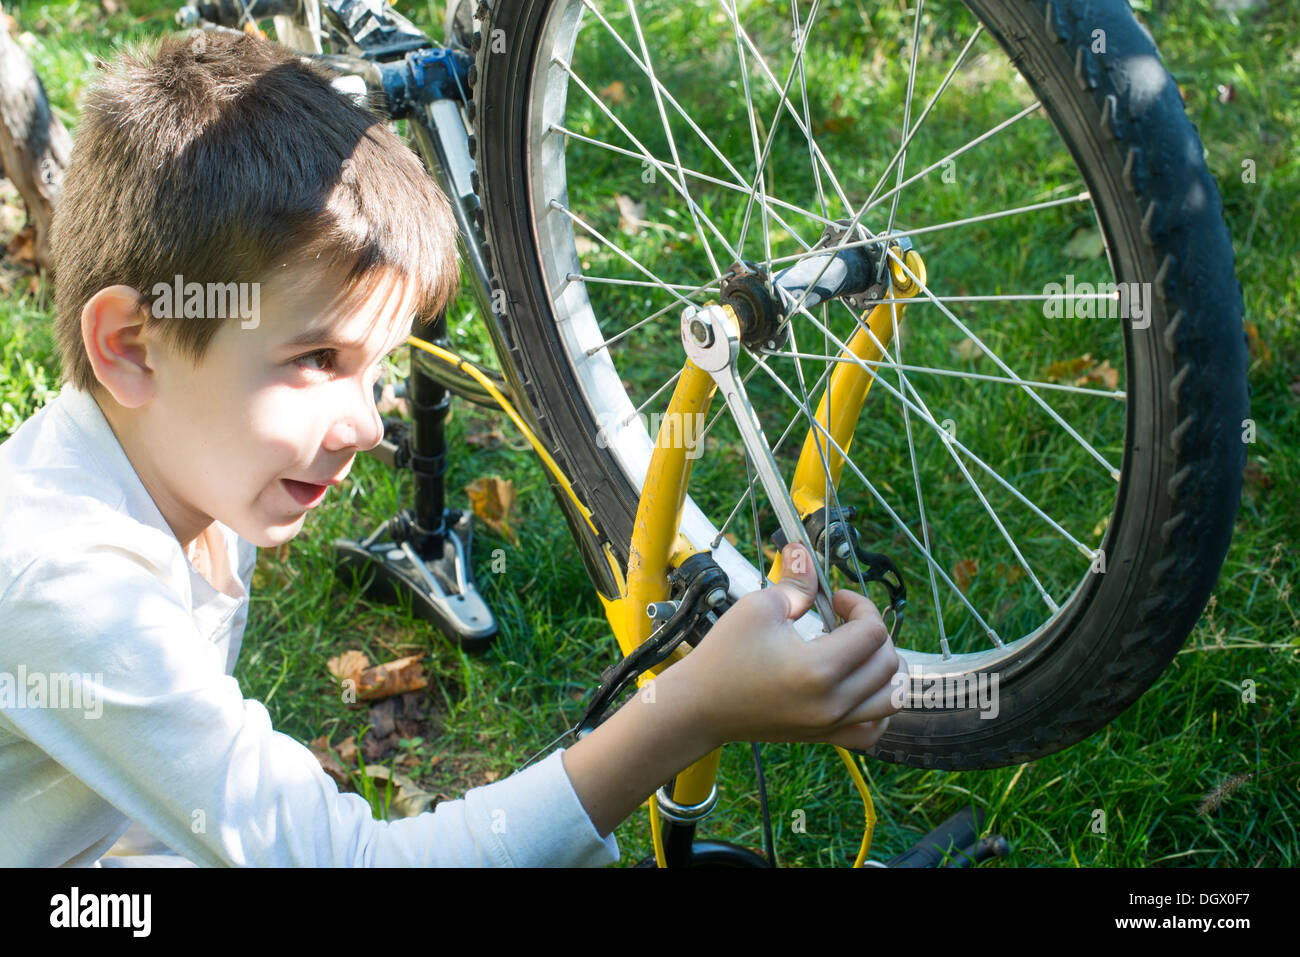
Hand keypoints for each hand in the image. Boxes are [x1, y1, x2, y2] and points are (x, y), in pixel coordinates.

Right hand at [664, 542, 907, 750]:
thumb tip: (808, 554)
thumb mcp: (759, 607)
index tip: (836, 598)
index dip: (859, 605)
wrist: (699, 705)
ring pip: (891, 698)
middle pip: (888, 662)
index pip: (872, 632)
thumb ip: (796, 582)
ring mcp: (830, 724)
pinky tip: (861, 687)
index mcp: (819, 669)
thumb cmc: (723, 656)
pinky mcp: (823, 737)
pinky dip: (878, 708)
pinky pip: (872, 730)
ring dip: (884, 668)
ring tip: (857, 651)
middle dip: (873, 632)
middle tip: (843, 620)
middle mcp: (833, 703)